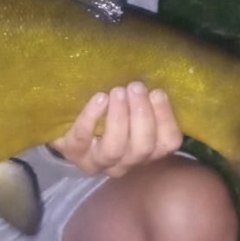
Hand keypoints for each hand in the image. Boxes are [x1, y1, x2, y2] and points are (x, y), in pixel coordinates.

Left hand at [51, 82, 182, 177]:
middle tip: (135, 87)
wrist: (71, 127)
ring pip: (115, 148)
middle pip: (142, 147)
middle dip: (142, 115)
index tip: (157, 92)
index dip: (166, 119)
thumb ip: (145, 100)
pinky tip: (99, 98)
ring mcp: (99, 162)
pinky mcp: (74, 153)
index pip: (168, 143)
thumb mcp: (131, 108)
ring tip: (117, 92)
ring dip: (119, 118)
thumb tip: (154, 78)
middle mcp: (127, 162)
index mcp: (147, 150)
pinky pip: (83, 138)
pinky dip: (92, 116)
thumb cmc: (109, 113)